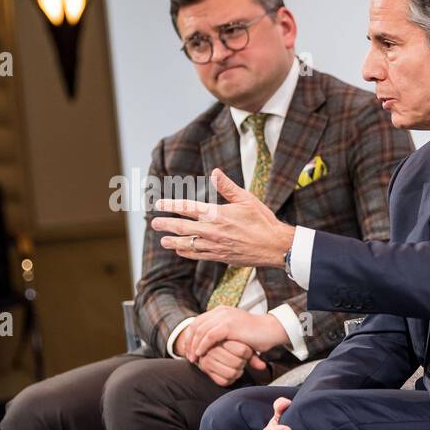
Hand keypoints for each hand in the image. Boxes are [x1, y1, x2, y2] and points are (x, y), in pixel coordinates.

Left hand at [152, 168, 295, 267]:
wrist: (275, 246)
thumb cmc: (263, 221)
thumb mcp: (246, 199)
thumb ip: (227, 187)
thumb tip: (215, 172)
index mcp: (217, 213)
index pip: (187, 208)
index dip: (171, 206)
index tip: (159, 205)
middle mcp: (212, 230)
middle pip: (181, 227)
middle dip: (165, 225)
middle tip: (154, 223)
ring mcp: (215, 245)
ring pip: (187, 244)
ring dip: (172, 242)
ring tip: (163, 241)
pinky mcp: (221, 257)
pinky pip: (198, 255)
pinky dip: (187, 253)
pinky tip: (181, 251)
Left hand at [180, 306, 287, 361]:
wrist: (271, 330)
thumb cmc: (256, 334)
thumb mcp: (235, 330)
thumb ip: (222, 333)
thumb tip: (210, 343)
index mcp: (221, 311)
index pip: (198, 321)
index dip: (190, 336)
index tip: (189, 350)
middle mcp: (220, 311)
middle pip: (196, 325)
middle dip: (189, 342)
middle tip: (189, 356)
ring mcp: (224, 317)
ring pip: (200, 331)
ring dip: (194, 346)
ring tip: (194, 358)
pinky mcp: (228, 325)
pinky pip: (209, 336)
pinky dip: (203, 346)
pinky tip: (201, 354)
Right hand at [193, 339, 266, 386]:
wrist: (213, 347)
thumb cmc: (232, 345)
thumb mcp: (242, 344)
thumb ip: (253, 355)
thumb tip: (262, 366)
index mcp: (222, 338)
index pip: (242, 350)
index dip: (247, 353)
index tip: (245, 352)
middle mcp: (212, 349)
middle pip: (237, 363)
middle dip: (241, 363)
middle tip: (239, 361)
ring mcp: (207, 361)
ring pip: (231, 373)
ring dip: (237, 372)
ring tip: (235, 367)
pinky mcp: (206, 371)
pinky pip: (224, 381)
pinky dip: (230, 379)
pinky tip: (229, 373)